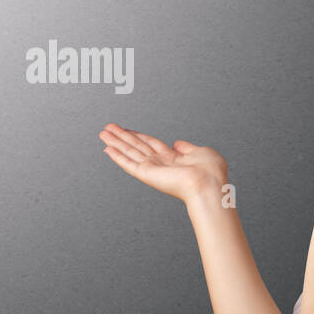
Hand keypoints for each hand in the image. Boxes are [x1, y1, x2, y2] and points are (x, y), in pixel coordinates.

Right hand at [98, 122, 227, 202]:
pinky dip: (117, 157)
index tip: (126, 130)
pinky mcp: (147, 174)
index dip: (137, 136)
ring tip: (103, 134)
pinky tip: (108, 149)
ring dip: (115, 143)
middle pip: (136, 146)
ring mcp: (152, 169)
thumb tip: (177, 142)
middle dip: (121, 137)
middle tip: (108, 129)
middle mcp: (161, 164)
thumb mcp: (201, 152)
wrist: (208, 184)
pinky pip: (129, 164)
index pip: (150, 144)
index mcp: (173, 159)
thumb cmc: (210, 172)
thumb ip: (187, 147)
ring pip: (129, 152)